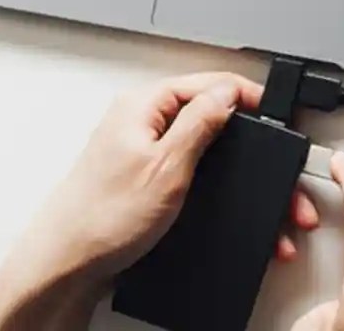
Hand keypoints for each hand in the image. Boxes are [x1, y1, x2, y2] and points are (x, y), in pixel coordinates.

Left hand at [0, 73, 319, 329]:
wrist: (67, 262)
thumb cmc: (103, 217)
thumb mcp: (167, 165)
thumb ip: (200, 122)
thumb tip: (228, 92)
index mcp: (143, 104)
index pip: (208, 81)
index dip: (247, 95)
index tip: (276, 112)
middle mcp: (139, 119)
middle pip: (208, 111)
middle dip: (246, 135)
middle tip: (273, 154)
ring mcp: (139, 146)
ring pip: (202, 142)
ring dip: (232, 161)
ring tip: (255, 179)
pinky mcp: (141, 173)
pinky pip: (187, 164)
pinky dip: (211, 177)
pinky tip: (222, 190)